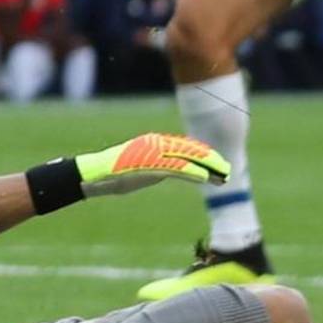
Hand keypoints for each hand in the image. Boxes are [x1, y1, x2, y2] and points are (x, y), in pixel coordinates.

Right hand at [74, 133, 229, 197]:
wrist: (95, 175)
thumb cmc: (114, 174)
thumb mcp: (141, 169)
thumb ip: (157, 167)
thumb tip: (169, 172)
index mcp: (155, 143)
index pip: (185, 146)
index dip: (204, 154)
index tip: (217, 163)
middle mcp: (156, 144)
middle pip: (190, 150)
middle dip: (211, 160)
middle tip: (227, 170)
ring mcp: (154, 153)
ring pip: (188, 159)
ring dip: (208, 168)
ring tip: (223, 176)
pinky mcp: (150, 165)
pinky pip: (177, 169)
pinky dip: (193, 173)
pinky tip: (206, 179)